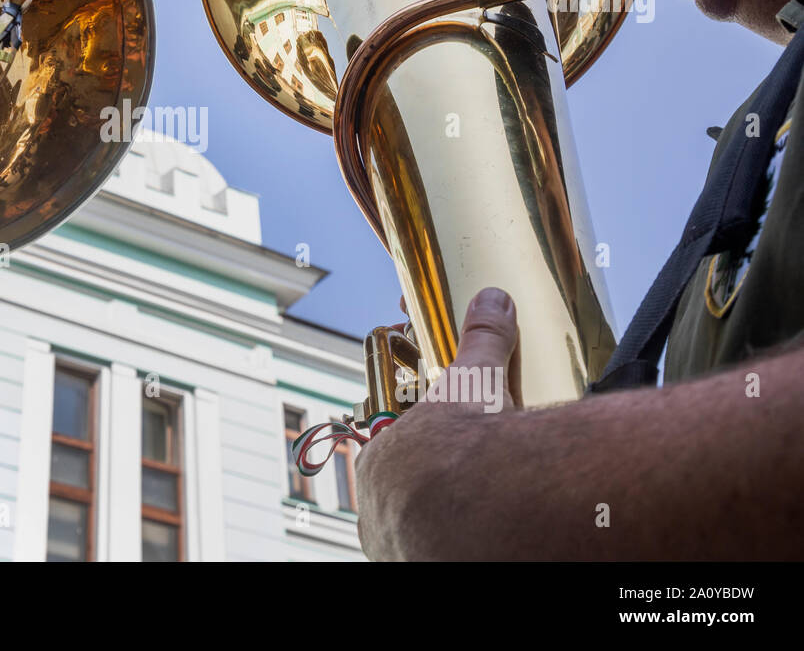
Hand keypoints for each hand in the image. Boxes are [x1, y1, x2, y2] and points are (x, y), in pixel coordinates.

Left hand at [355, 287, 519, 559]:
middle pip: (402, 500)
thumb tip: (493, 301)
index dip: (423, 457)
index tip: (449, 460)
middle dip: (432, 494)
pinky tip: (480, 544)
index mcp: (381, 463)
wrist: (481, 506)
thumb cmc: (466, 443)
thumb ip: (481, 342)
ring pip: (413, 535)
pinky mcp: (419, 570)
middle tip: (470, 489)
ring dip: (439, 528)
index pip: (395, 459)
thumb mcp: (475, 381)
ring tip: (478, 519)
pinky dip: (456, 550)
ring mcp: (395, 548)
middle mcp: (377, 510)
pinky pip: (433, 557)